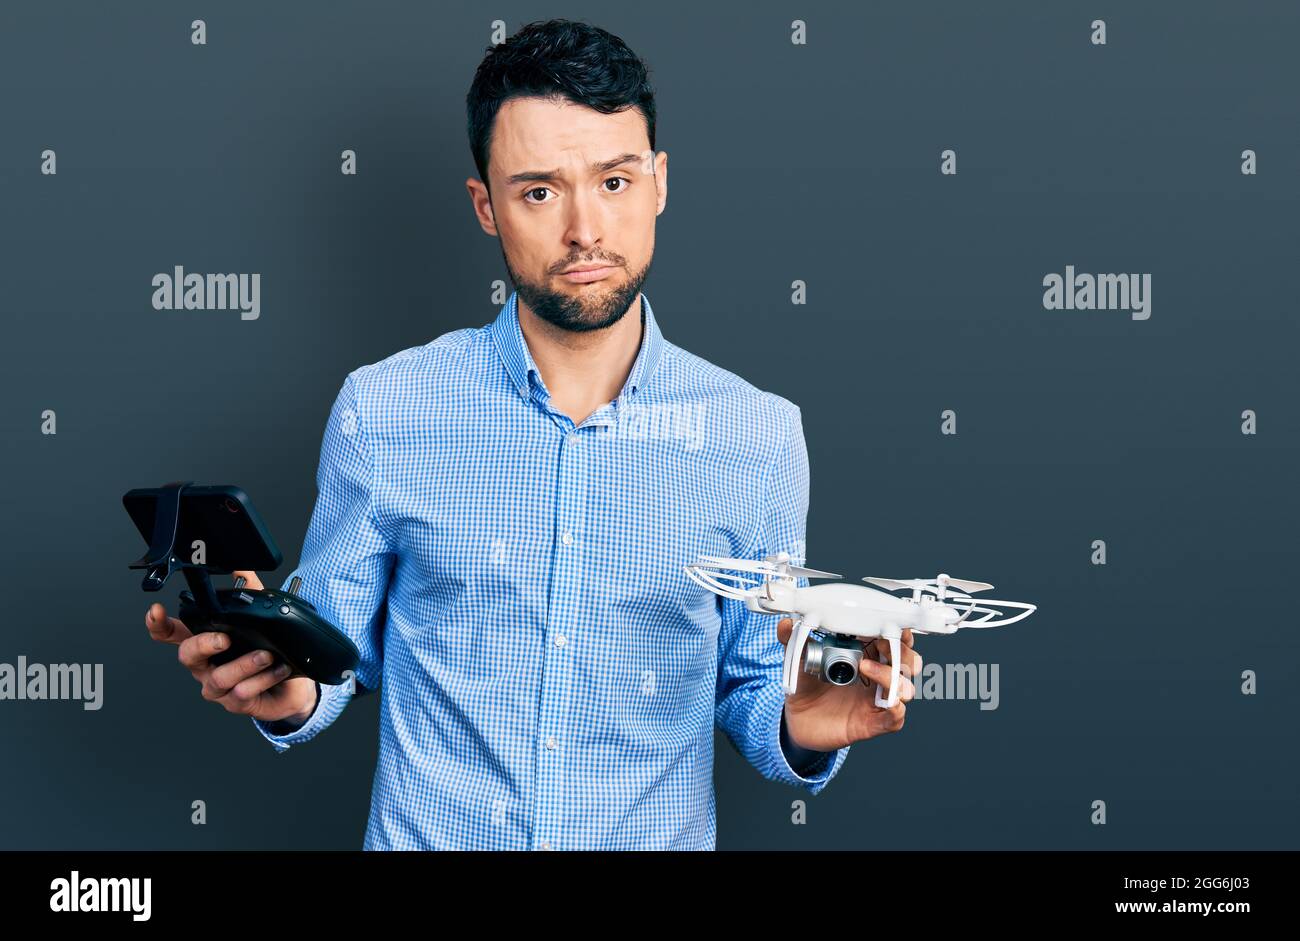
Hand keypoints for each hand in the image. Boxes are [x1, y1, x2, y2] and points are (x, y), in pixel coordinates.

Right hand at [144, 570, 317, 725]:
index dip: (158, 624)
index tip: (156, 611)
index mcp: (205, 641)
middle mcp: (205, 665)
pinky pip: (241, 693)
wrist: (291, 687)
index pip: (172, 633)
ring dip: (243, 664)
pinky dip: (262, 679)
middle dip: (204, 645)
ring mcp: (218, 686)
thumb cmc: (270, 651)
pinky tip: (278, 669)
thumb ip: (249, 592)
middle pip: (187, 656)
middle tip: (224, 639)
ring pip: (218, 677)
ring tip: (266, 655)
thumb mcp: (260, 619)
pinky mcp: (235, 703)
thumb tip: (240, 568)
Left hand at [777, 618, 920, 752]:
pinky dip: (895, 706)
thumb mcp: (799, 660)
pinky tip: (884, 698)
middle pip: (908, 661)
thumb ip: (794, 641)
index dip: (899, 632)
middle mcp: (877, 677)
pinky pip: (896, 716)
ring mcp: (877, 699)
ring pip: (906, 688)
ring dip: (893, 675)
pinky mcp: (873, 722)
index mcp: (866, 655)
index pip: (894, 640)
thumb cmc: (808, 687)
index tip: (893, 622)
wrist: (797, 720)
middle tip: (884, 642)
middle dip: (904, 650)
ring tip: (865, 666)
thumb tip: (786, 624)